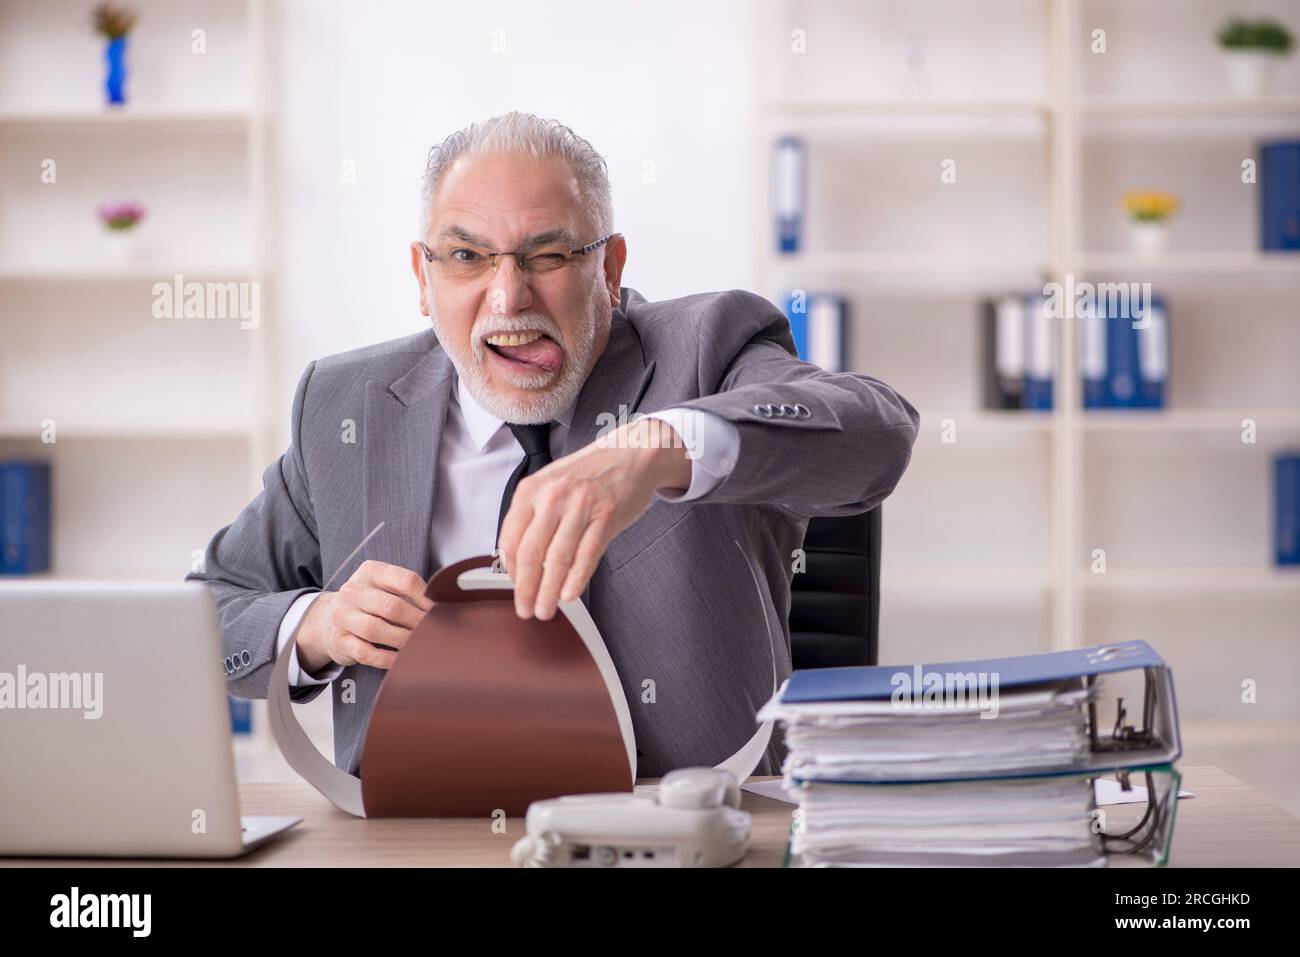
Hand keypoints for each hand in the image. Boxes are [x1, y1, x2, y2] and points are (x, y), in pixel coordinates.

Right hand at [295, 560, 433, 673]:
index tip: (439, 610)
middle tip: (434, 631)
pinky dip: (387, 658)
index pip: (404, 580)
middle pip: (391, 606)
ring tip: (420, 645)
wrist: (330, 618)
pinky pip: (366, 652)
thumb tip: (442, 605)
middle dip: (416, 621)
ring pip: (376, 629)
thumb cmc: (369, 602)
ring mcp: (343, 616)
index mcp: (370, 572)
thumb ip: (409, 592)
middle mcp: (353, 591)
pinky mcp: (340, 640)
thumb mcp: (385, 587)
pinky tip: (401, 660)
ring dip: (403, 640)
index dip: (426, 597)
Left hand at [497, 416, 691, 620]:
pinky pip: (587, 555)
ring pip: (558, 559)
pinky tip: (569, 595)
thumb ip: (532, 515)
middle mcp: (553, 496)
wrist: (631, 453)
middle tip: (525, 610)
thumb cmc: (590, 472)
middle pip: (532, 554)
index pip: (511, 539)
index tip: (514, 588)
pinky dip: (576, 580)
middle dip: (525, 589)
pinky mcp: (606, 516)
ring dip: (549, 592)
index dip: (511, 571)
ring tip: (545, 610)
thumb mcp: (551, 484)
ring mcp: (580, 506)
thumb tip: (519, 560)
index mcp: (532, 489)